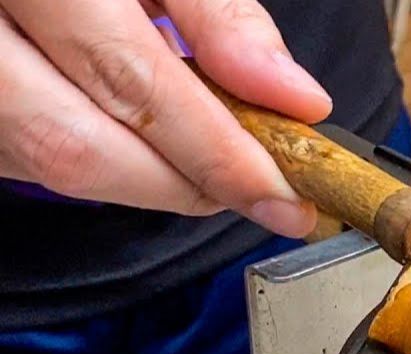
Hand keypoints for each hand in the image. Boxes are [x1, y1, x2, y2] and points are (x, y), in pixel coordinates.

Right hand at [0, 0, 332, 237]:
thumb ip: (221, 19)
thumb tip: (294, 98)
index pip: (129, 82)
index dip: (214, 152)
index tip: (283, 189)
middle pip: (79, 146)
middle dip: (186, 183)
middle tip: (261, 189)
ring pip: (50, 164)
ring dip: (149, 178)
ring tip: (211, 158)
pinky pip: (27, 158)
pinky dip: (104, 158)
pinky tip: (147, 138)